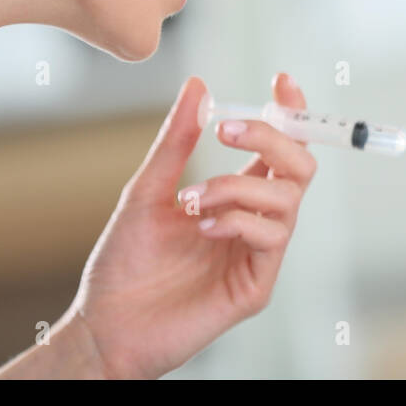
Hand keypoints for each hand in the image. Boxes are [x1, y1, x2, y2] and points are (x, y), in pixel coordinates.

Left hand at [62, 72, 315, 378]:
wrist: (105, 324)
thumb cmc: (125, 263)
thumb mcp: (147, 190)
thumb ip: (177, 141)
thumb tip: (197, 85)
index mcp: (238, 195)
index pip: (282, 148)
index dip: (291, 113)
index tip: (280, 81)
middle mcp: (256, 220)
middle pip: (300, 166)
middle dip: (272, 137)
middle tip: (226, 130)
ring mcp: (260, 253)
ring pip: (287, 198)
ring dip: (236, 186)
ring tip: (191, 201)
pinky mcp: (257, 285)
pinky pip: (271, 236)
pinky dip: (238, 219)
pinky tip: (203, 228)